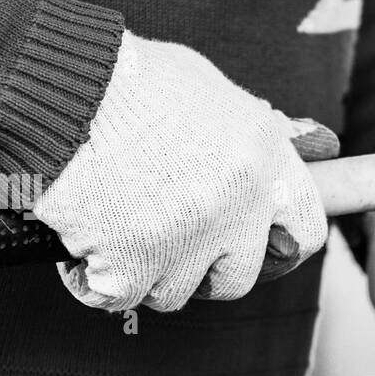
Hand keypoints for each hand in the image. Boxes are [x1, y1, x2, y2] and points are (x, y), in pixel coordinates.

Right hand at [34, 32, 337, 312]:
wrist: (67, 82)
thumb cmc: (131, 79)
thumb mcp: (213, 91)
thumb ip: (253, 132)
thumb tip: (301, 144)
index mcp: (263, 155)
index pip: (307, 227)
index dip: (281, 245)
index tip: (261, 247)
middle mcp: (236, 202)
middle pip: (239, 276)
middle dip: (206, 268)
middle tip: (174, 241)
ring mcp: (187, 237)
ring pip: (175, 291)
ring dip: (146, 271)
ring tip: (120, 224)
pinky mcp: (132, 262)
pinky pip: (119, 297)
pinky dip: (97, 279)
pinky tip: (87, 241)